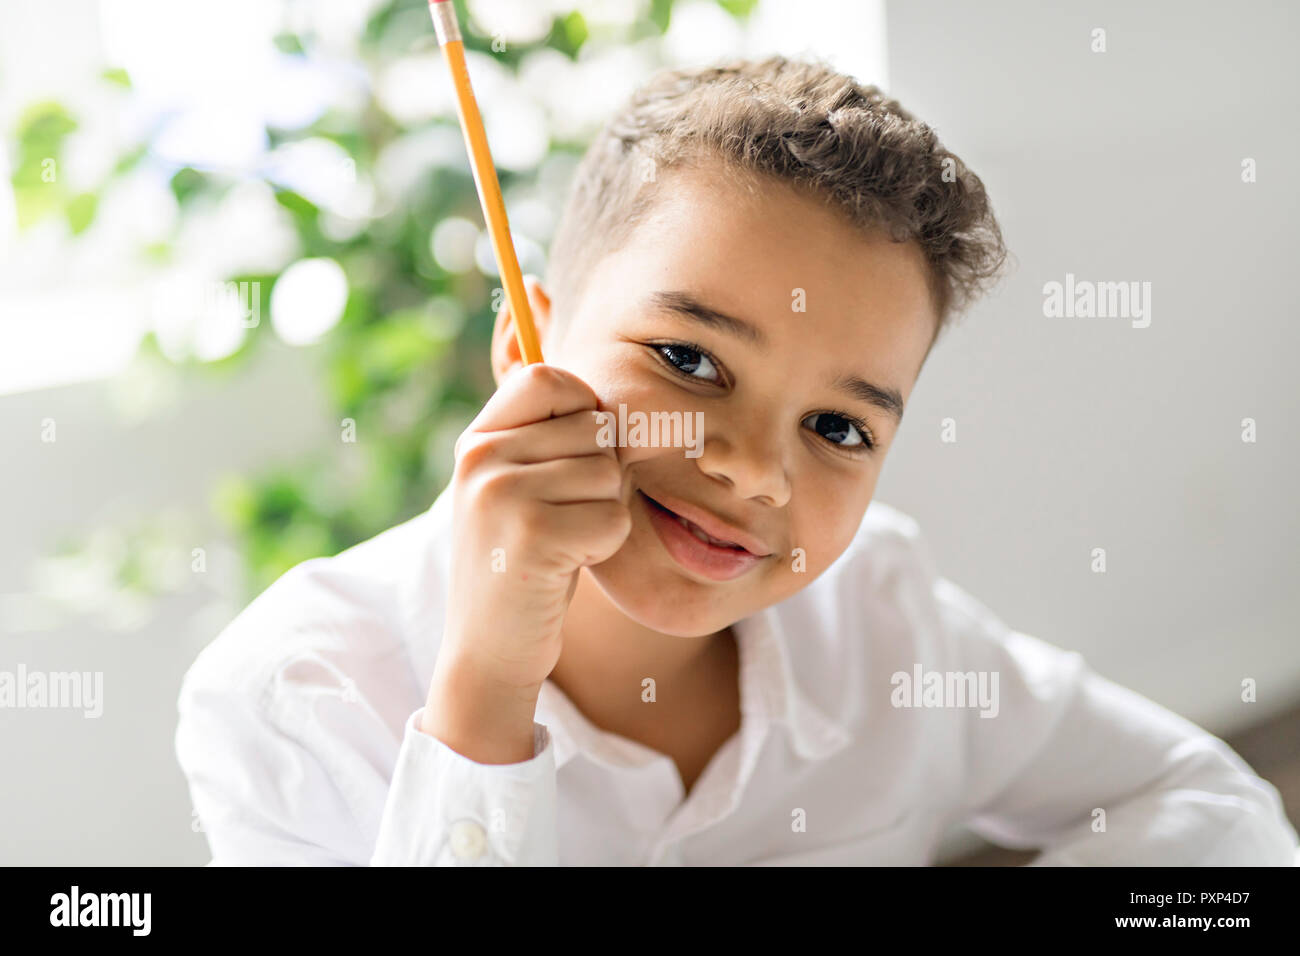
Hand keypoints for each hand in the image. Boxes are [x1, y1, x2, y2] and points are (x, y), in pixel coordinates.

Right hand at [422, 362, 630, 757]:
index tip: (573, 459)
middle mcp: (482, 457)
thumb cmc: (524, 560)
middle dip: (601, 476)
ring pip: (609, 474)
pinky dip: (604, 547)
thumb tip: (633, 408)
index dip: (583, 411)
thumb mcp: (521, 487)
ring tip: (562, 542)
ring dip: (603, 514)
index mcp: (478, 439)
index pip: (549, 377)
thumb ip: (556, 439)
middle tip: (564, 517)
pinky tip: (567, 565)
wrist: (490, 647)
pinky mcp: (531, 536)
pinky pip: (612, 519)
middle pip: (595, 428)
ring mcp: (501, 494)